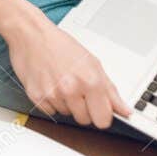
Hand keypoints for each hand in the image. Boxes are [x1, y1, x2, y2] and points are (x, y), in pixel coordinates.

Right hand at [4, 16, 132, 128]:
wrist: (31, 34)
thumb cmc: (60, 45)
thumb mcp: (93, 63)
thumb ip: (110, 90)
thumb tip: (125, 110)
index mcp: (90, 81)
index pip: (103, 120)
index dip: (102, 114)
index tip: (98, 107)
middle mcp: (71, 90)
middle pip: (84, 120)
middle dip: (83, 108)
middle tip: (77, 89)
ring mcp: (52, 94)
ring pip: (66, 114)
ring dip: (66, 103)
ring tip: (61, 82)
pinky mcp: (36, 96)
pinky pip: (49, 111)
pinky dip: (50, 102)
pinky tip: (50, 85)